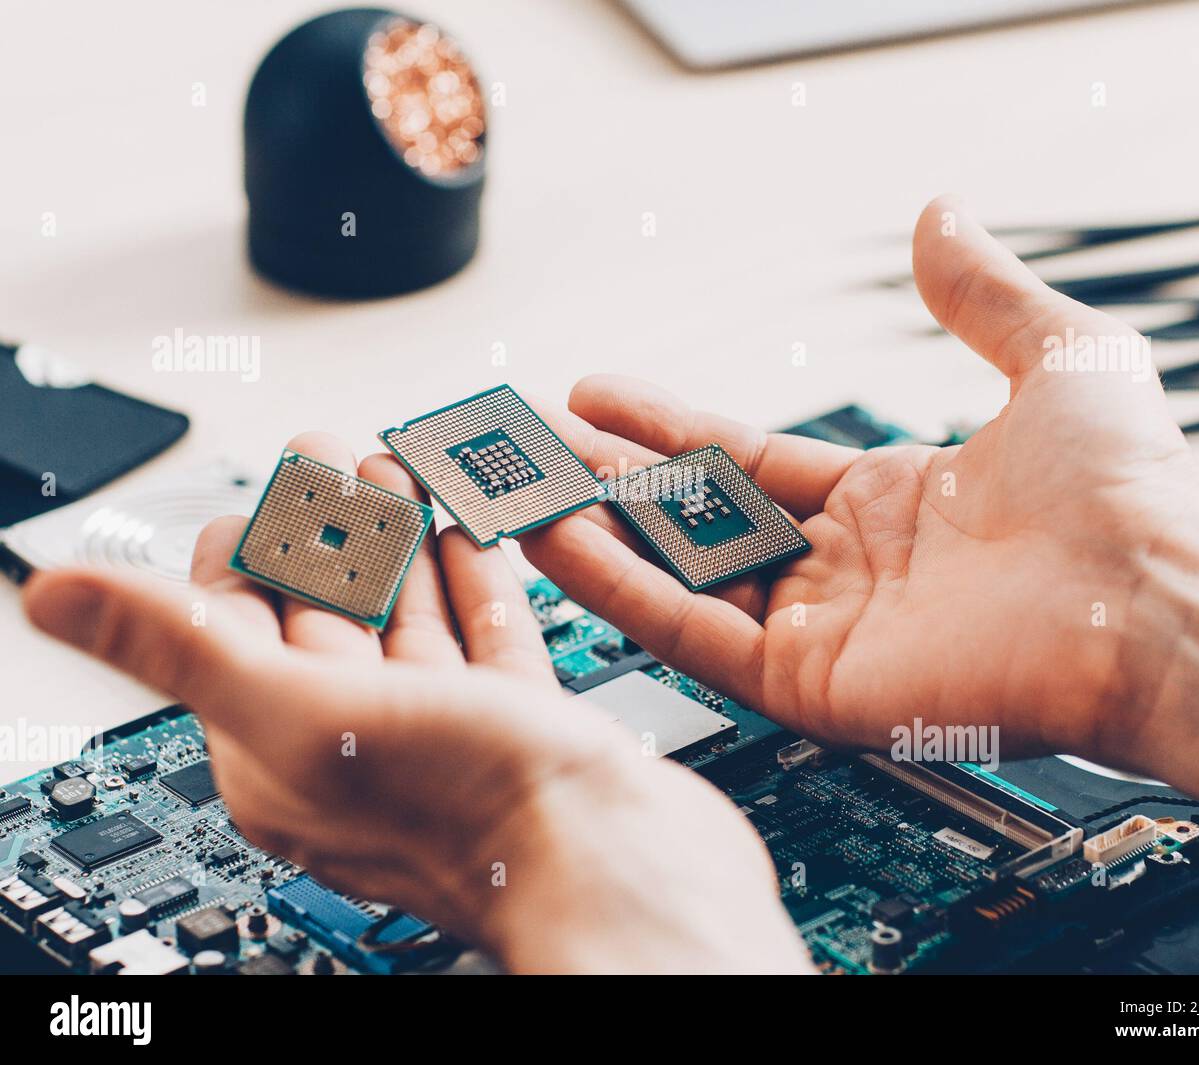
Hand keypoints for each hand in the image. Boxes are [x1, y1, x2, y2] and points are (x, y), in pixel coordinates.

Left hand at [23, 433, 811, 972]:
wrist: (620, 866)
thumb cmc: (469, 811)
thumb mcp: (296, 710)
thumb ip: (180, 645)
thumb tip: (49, 593)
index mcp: (283, 752)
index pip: (242, 633)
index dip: (249, 550)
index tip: (263, 486)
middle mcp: (361, 745)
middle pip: (330, 615)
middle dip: (330, 527)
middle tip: (333, 453)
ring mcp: (446, 734)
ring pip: (411, 620)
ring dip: (402, 542)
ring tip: (400, 470)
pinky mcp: (520, 725)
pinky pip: (487, 637)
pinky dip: (476, 578)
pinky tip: (473, 532)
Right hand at [522, 196, 1198, 838]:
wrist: (1153, 592)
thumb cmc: (1126, 487)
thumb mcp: (1053, 356)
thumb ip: (978, 293)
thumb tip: (938, 216)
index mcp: (886, 502)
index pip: (746, 460)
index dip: (668, 427)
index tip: (595, 395)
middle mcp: (845, 570)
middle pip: (699, 522)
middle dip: (611, 482)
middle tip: (527, 445)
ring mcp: (823, 631)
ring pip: (682, 580)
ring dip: (597, 537)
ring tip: (515, 488)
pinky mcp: (809, 686)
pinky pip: (693, 636)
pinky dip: (620, 592)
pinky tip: (557, 540)